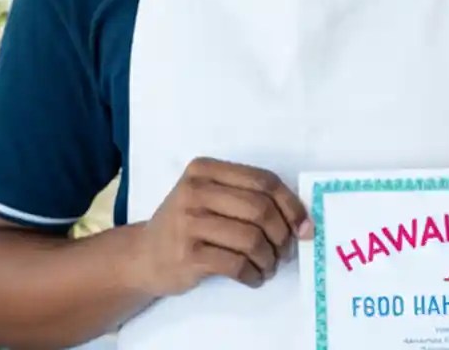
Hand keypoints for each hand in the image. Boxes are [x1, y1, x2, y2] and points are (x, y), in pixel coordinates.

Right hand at [130, 158, 314, 296]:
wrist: (143, 256)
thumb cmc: (187, 226)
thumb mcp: (210, 198)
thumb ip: (248, 198)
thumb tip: (302, 221)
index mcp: (206, 169)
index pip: (264, 181)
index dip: (291, 205)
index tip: (305, 227)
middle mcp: (195, 190)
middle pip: (261, 210)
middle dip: (283, 235)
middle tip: (286, 252)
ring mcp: (189, 222)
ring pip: (252, 239)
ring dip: (269, 259)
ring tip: (268, 267)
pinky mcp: (188, 254)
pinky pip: (237, 264)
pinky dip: (253, 274)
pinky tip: (254, 277)